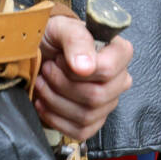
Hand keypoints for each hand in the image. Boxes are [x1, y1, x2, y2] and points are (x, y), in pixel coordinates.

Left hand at [32, 14, 133, 141]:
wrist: (41, 53)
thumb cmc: (54, 38)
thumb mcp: (61, 28)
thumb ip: (76, 40)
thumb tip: (86, 67)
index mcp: (118, 52)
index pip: (108, 69)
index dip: (77, 70)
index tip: (60, 60)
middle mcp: (119, 79)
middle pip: (97, 96)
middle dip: (62, 85)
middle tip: (48, 69)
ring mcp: (108, 102)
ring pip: (86, 115)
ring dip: (55, 100)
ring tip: (44, 83)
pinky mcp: (95, 121)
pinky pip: (80, 131)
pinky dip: (56, 118)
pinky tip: (45, 102)